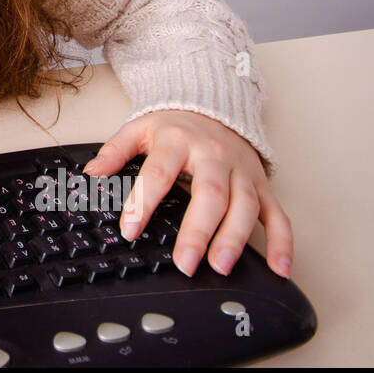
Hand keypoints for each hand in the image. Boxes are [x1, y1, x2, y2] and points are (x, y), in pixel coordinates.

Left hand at [81, 109, 292, 279]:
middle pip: (210, 193)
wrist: (213, 104)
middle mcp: (214, 156)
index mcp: (178, 141)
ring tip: (222, 266)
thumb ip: (114, 151)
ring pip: (245, 205)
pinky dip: (282, 241)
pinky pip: (277, 213)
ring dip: (236, 238)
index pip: (160, 173)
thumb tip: (91, 174)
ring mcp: (241, 171)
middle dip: (198, 230)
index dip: (144, 202)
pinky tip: (279, 268)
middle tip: (185, 262)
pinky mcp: (262, 184)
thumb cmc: (174, 125)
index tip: (130, 230)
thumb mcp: (138, 129)